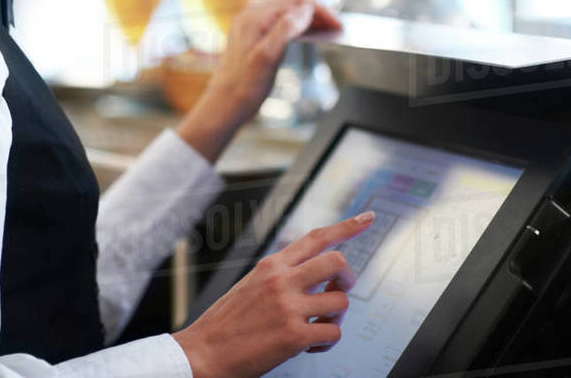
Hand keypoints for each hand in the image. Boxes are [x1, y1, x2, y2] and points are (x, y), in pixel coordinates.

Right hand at [173, 212, 372, 377]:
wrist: (202, 353)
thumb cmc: (225, 323)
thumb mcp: (250, 285)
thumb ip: (280, 275)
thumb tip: (313, 275)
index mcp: (271, 265)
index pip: (316, 237)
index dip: (347, 226)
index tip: (367, 218)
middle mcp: (282, 280)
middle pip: (338, 262)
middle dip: (348, 278)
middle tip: (339, 291)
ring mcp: (289, 307)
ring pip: (341, 300)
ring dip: (336, 315)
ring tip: (319, 325)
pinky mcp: (294, 335)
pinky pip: (332, 333)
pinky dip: (327, 341)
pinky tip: (310, 345)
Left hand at [177, 0, 340, 162]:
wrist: (224, 105)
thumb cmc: (244, 87)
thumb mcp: (268, 58)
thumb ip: (286, 29)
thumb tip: (306, 9)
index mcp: (254, 18)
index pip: (295, 1)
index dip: (320, 10)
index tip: (338, 24)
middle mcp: (251, 15)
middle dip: (316, 9)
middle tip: (336, 26)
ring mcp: (251, 23)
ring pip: (286, 7)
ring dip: (308, 15)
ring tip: (327, 29)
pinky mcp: (253, 34)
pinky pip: (279, 18)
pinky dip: (297, 23)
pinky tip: (308, 34)